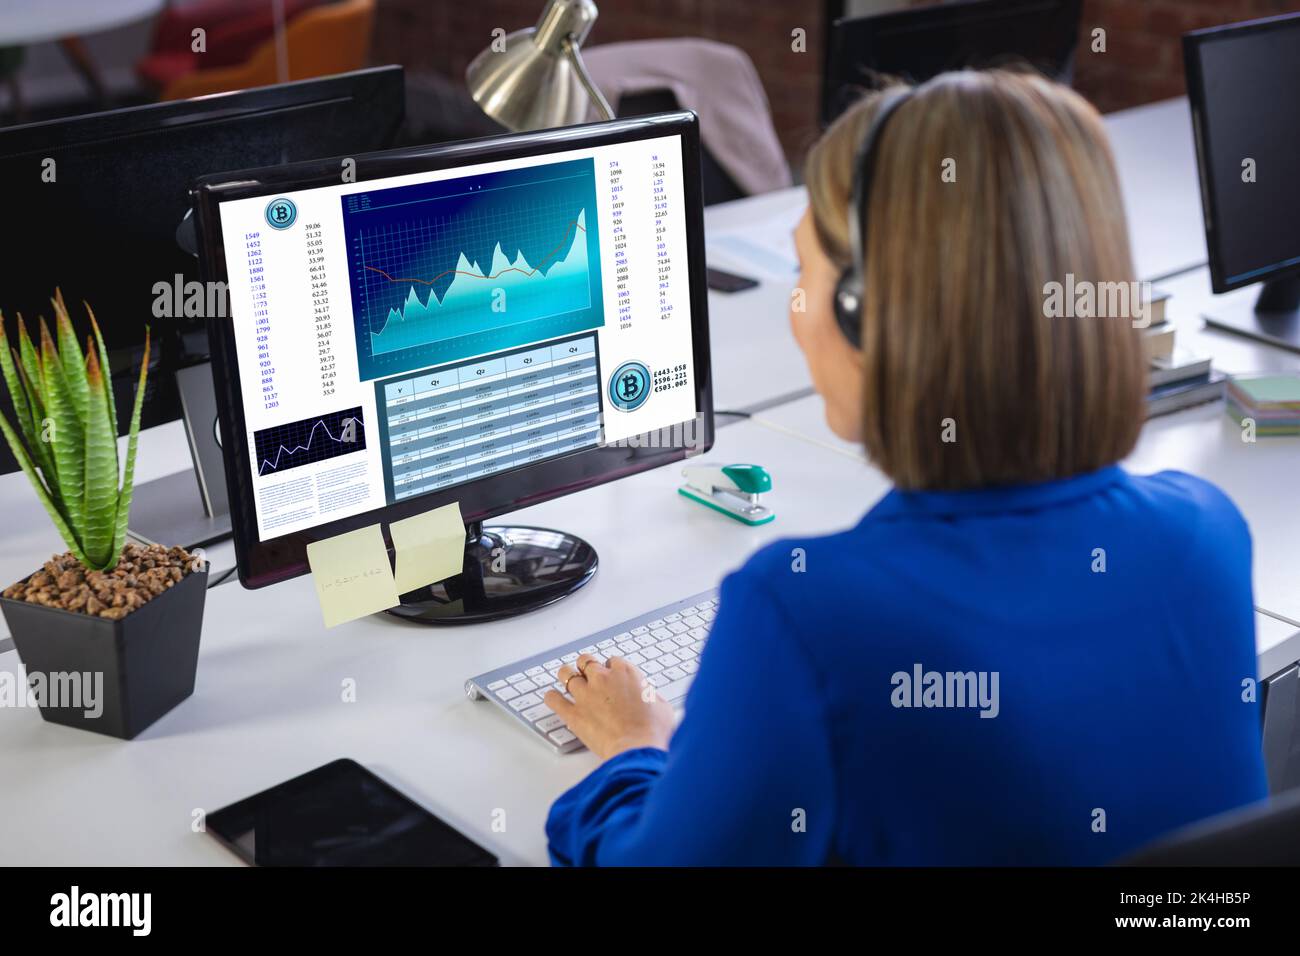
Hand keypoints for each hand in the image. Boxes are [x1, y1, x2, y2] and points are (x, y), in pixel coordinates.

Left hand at [544, 655, 674, 760]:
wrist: (638, 747)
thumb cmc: (653, 729)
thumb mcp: (661, 705)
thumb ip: (650, 694)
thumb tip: (648, 696)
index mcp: (625, 673)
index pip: (611, 661)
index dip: (610, 669)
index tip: (610, 676)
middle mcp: (602, 678)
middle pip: (585, 661)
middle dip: (586, 667)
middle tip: (586, 675)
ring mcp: (585, 694)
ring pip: (566, 674)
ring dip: (566, 676)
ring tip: (566, 680)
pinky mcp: (573, 714)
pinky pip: (553, 699)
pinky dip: (552, 698)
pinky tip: (553, 698)